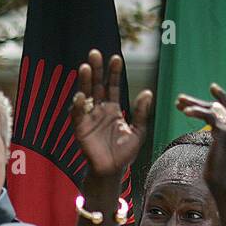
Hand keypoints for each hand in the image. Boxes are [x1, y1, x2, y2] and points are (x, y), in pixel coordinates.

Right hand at [69, 49, 152, 182]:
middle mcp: (99, 110)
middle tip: (94, 53)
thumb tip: (147, 92)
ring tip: (85, 67)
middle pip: (96, 85)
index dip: (113, 72)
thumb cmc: (124, 154)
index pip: (113, 86)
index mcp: (113, 109)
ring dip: (84, 82)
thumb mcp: (138, 132)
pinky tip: (81, 96)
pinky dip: (77, 105)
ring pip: (85, 95)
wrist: (112, 172)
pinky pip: (77, 115)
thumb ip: (141, 113)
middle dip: (95, 70)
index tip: (116, 58)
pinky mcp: (80, 129)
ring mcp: (89, 118)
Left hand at [176, 84, 225, 197]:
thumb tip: (211, 136)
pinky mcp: (223, 133)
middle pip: (217, 106)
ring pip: (211, 109)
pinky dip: (197, 112)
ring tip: (178, 103)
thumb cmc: (218, 174)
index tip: (212, 87)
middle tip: (180, 99)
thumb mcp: (217, 151)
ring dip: (193, 105)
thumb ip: (217, 140)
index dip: (221, 97)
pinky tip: (185, 112)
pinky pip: (209, 116)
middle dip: (197, 101)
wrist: (223, 185)